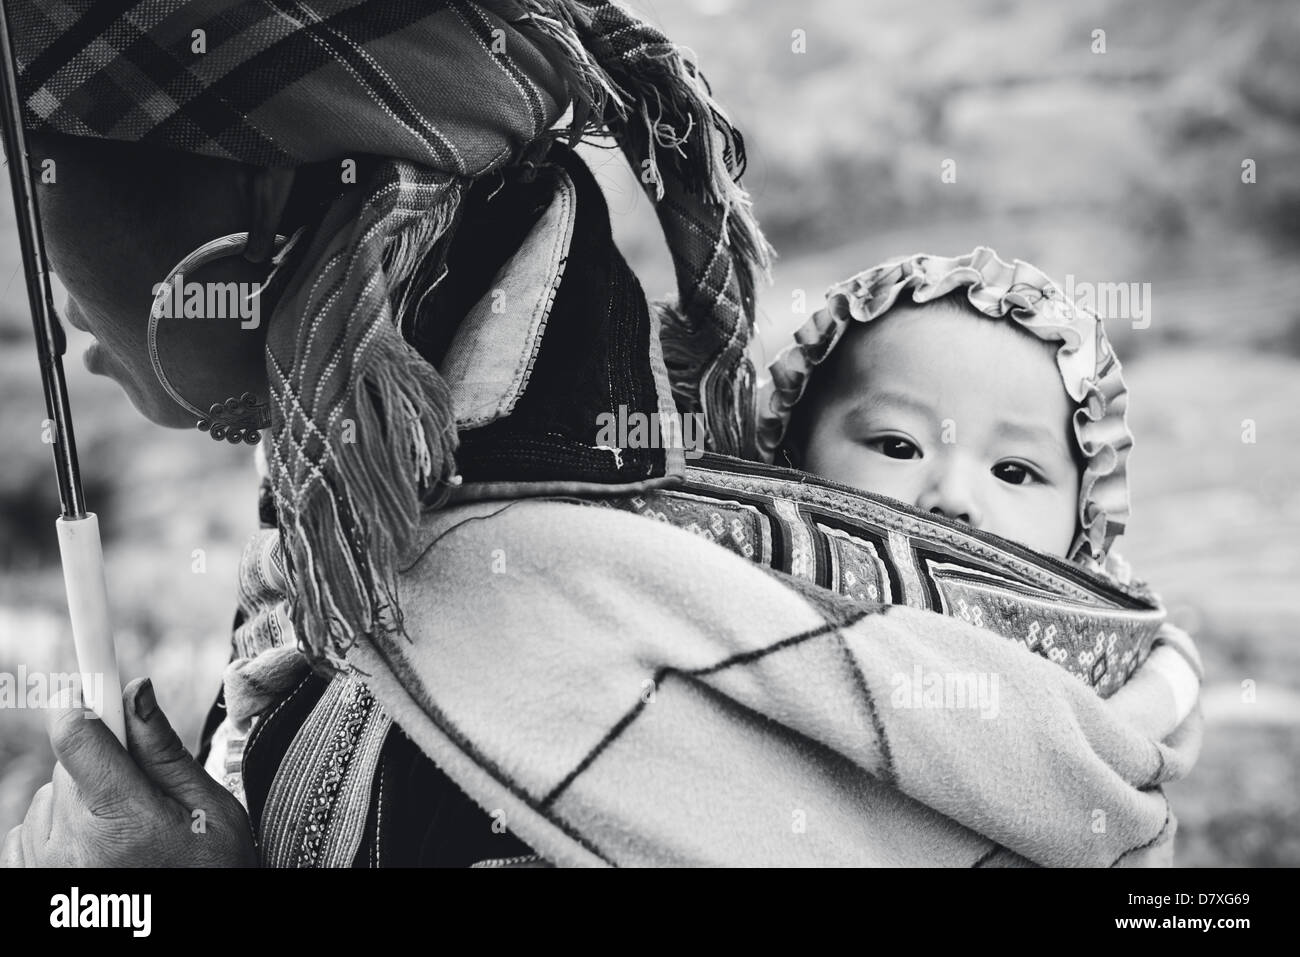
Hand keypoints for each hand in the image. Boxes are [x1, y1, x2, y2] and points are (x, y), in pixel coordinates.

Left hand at [0, 677, 257, 866]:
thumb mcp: (210, 811)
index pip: (76, 735)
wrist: (193, 940)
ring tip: (122, 837)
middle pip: (70, 767)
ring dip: (80, 803)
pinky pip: (30, 829)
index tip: (94, 678)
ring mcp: (39, 870)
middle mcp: (70, 847)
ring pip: (50, 798)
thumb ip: (163, 752)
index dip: (87, 700)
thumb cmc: (210, 874)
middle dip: (103, 767)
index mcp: (123, 821)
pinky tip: (95, 854)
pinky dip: (58, 832)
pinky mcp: (23, 882)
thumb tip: (133, 692)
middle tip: (143, 797)